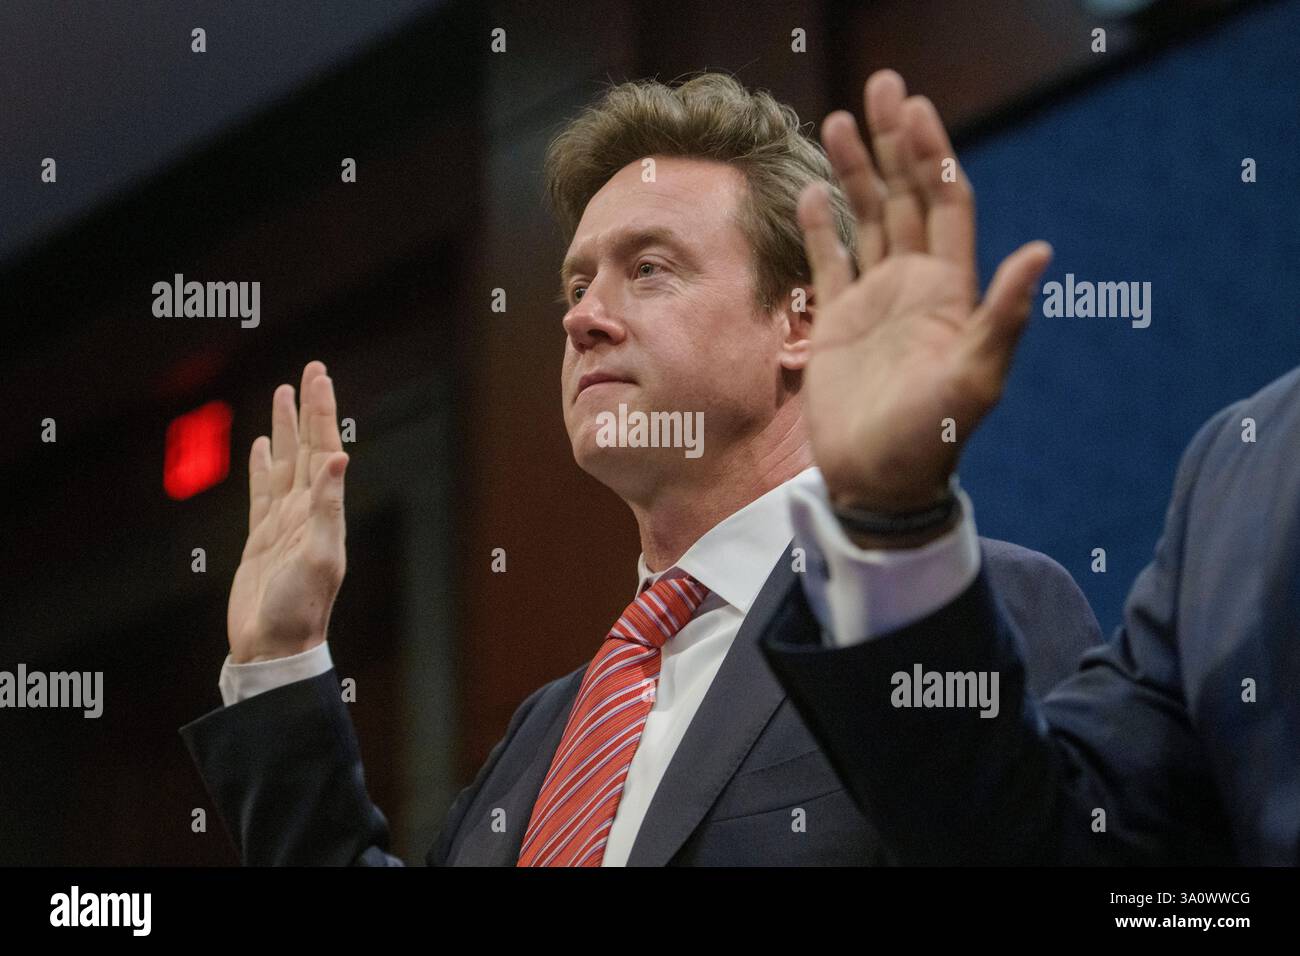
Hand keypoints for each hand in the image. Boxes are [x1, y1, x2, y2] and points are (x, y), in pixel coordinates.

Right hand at [227, 361, 348, 663]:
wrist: (274, 648)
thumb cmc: (300, 610)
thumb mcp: (319, 556)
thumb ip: (328, 507)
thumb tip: (342, 458)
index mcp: (324, 510)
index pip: (325, 448)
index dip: (321, 412)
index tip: (318, 376)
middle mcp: (307, 511)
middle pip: (307, 447)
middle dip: (308, 409)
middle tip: (309, 371)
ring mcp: (284, 523)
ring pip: (284, 463)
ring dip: (285, 430)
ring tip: (283, 397)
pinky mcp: (261, 538)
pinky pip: (262, 491)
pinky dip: (262, 466)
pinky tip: (262, 447)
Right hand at [798, 70, 1051, 515]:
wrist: (877, 481)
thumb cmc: (931, 437)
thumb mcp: (975, 380)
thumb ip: (1003, 316)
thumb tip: (1042, 251)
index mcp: (950, 289)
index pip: (946, 204)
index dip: (933, 155)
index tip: (915, 109)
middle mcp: (914, 284)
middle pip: (906, 196)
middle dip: (893, 142)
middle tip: (879, 87)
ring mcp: (874, 301)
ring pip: (867, 219)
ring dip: (855, 171)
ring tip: (834, 121)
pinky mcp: (835, 322)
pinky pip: (828, 262)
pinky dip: (819, 226)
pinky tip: (810, 191)